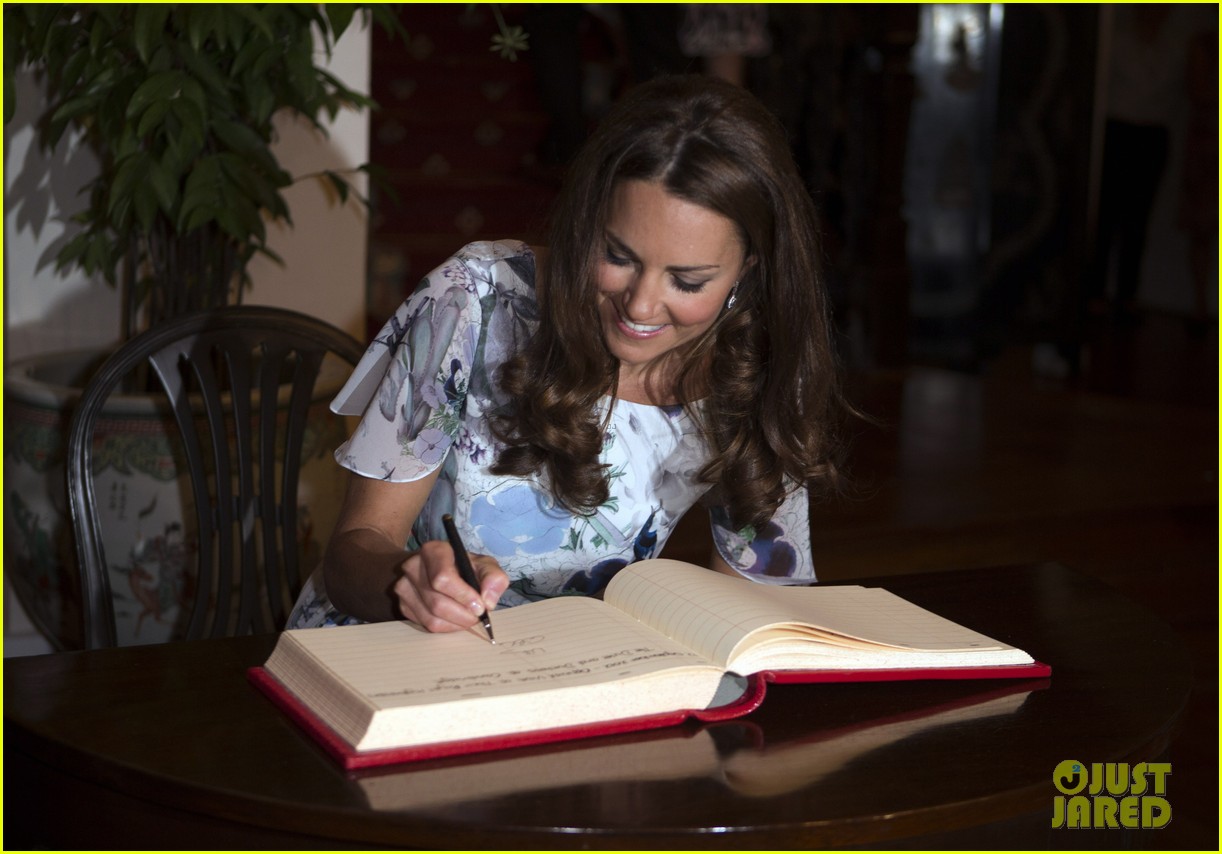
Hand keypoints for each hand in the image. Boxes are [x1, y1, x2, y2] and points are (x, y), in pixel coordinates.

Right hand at [392, 540, 508, 631]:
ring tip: (468, 617)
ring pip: (431, 618)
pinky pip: (425, 625)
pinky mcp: (403, 604)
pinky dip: (445, 627)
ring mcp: (404, 586)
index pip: (442, 577)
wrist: (440, 570)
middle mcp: (413, 566)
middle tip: (477, 617)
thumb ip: (494, 578)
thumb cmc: (465, 567)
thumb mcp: (485, 565)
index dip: (463, 596)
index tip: (479, 607)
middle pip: (437, 602)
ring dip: (455, 624)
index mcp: (433, 551)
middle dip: (462, 615)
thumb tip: (488, 601)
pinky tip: (454, 618)